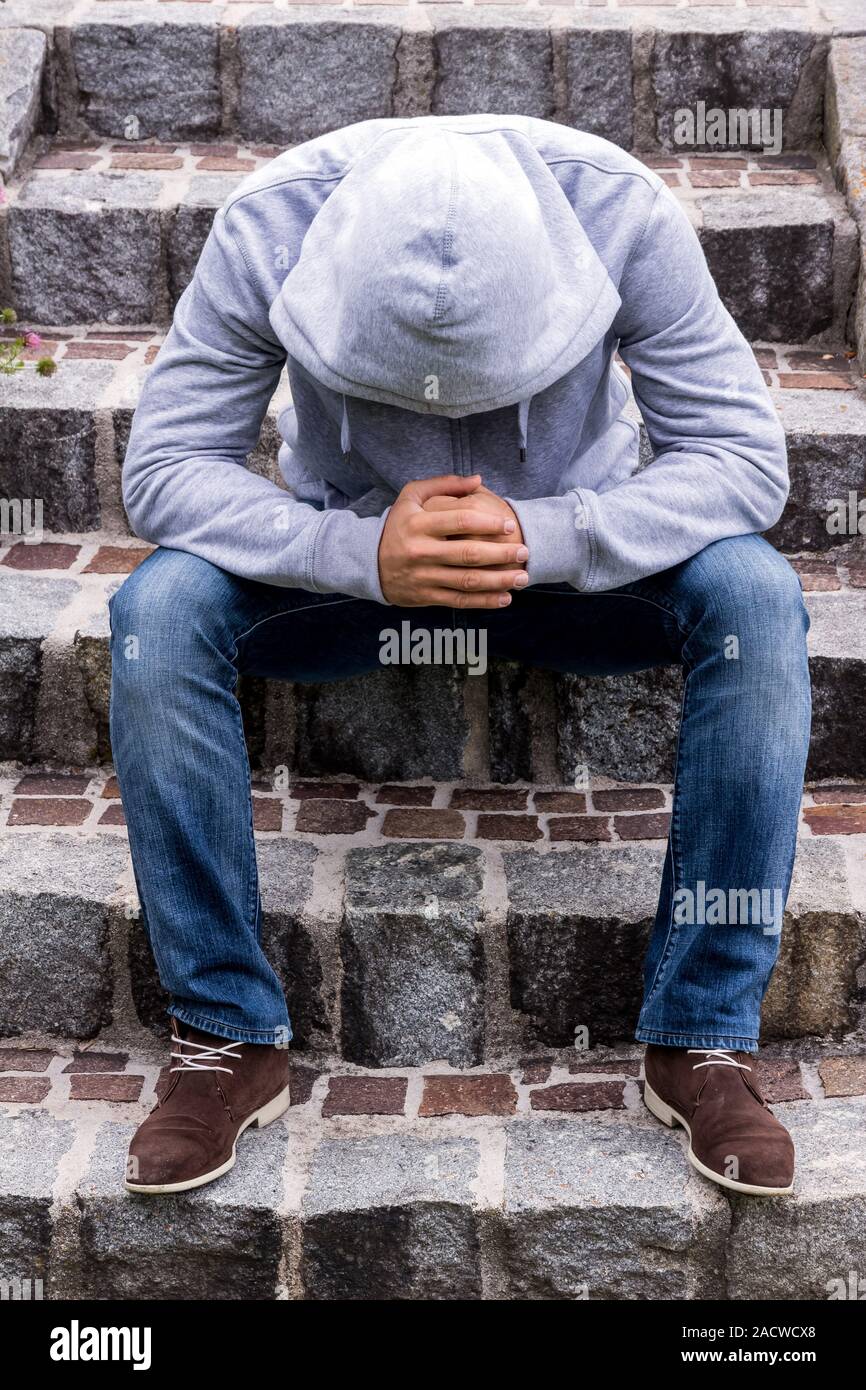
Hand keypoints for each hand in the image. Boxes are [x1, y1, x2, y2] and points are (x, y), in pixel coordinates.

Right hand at [378, 474, 528, 607]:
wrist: (368, 562)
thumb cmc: (398, 525)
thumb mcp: (410, 497)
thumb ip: (444, 485)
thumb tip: (478, 480)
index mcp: (419, 524)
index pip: (459, 521)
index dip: (488, 522)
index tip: (510, 525)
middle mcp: (421, 551)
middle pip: (468, 554)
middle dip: (501, 554)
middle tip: (524, 551)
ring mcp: (424, 576)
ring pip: (467, 580)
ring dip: (499, 580)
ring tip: (522, 577)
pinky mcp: (426, 596)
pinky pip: (460, 600)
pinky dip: (484, 601)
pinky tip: (505, 597)